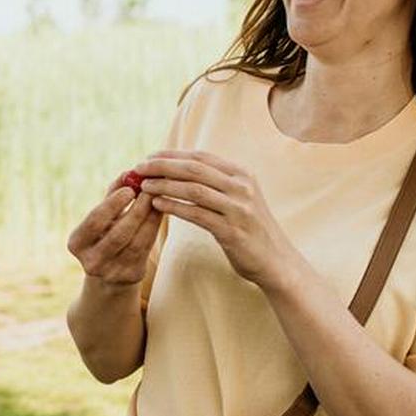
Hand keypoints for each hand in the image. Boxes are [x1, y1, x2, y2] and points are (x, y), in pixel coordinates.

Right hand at [67, 174, 162, 285]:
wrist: (109, 271)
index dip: (112, 204)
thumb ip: (112, 195)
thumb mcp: (103, 217)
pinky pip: (146, 249)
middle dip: (136, 210)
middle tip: (150, 190)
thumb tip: (128, 172)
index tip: (129, 189)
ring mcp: (111, 272)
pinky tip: (161, 212)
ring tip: (158, 198)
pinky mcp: (130, 276)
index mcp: (76, 243)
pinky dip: (154, 228)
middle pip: (118, 233)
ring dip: (149, 217)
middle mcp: (91, 261)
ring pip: (136, 242)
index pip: (94, 221)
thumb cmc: (104, 235)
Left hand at [136, 149, 294, 287]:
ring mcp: (239, 208)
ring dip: (165, 186)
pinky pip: (197, 214)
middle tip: (139, 168)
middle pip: (194, 169)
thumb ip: (216, 182)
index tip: (149, 155)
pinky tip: (157, 204)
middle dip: (163, 166)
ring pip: (194, 190)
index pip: (201, 157)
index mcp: (242, 174)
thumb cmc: (249, 228)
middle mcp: (242, 187)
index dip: (173, 155)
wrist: (276, 260)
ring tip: (144, 186)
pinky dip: (175, 207)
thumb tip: (180, 166)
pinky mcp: (232, 231)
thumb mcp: (238, 198)